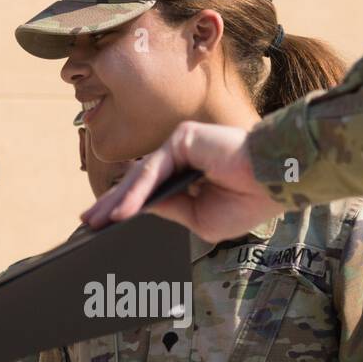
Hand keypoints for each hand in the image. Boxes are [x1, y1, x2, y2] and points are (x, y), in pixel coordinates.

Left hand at [80, 121, 285, 241]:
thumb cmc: (247, 200)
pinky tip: (122, 213)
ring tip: (98, 222)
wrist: (275, 181)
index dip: (124, 205)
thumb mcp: (202, 219)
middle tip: (87, 223)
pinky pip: (153, 170)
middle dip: (110, 204)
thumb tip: (137, 209)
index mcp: (186, 176)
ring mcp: (179, 145)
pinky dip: (137, 194)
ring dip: (118, 201)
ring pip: (141, 177)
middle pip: (136, 183)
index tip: (101, 222)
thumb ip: (170, 211)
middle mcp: (180, 157)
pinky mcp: (182, 138)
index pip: (148, 191)